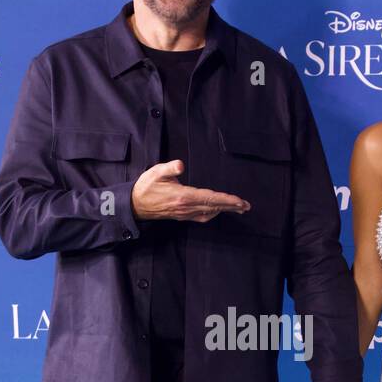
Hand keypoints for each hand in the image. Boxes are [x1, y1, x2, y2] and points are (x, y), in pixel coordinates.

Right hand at [131, 160, 249, 221]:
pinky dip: (213, 213)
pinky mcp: (182, 216)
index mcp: (182, 196)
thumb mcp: (155, 172)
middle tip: (246, 206)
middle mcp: (186, 207)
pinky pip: (201, 217)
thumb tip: (180, 165)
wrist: (134, 205)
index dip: (226, 199)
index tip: (239, 201)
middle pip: (214, 207)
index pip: (209, 198)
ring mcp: (184, 213)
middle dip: (231, 206)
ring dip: (224, 210)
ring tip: (238, 208)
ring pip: (209, 213)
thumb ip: (169, 168)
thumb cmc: (146, 187)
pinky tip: (218, 211)